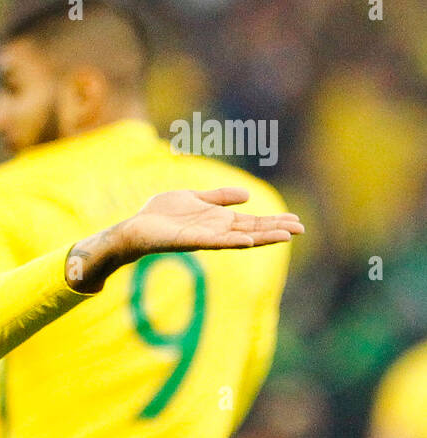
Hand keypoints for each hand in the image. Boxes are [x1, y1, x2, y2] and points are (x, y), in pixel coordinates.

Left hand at [66, 187, 303, 292]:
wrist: (135, 227)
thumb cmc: (161, 214)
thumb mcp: (195, 198)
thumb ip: (219, 197)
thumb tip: (247, 196)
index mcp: (217, 220)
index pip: (252, 222)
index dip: (273, 221)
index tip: (297, 221)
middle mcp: (214, 231)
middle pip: (252, 230)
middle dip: (276, 230)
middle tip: (301, 230)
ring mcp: (203, 237)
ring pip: (238, 238)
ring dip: (262, 237)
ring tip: (285, 237)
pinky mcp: (189, 241)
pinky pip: (214, 242)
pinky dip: (232, 242)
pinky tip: (248, 242)